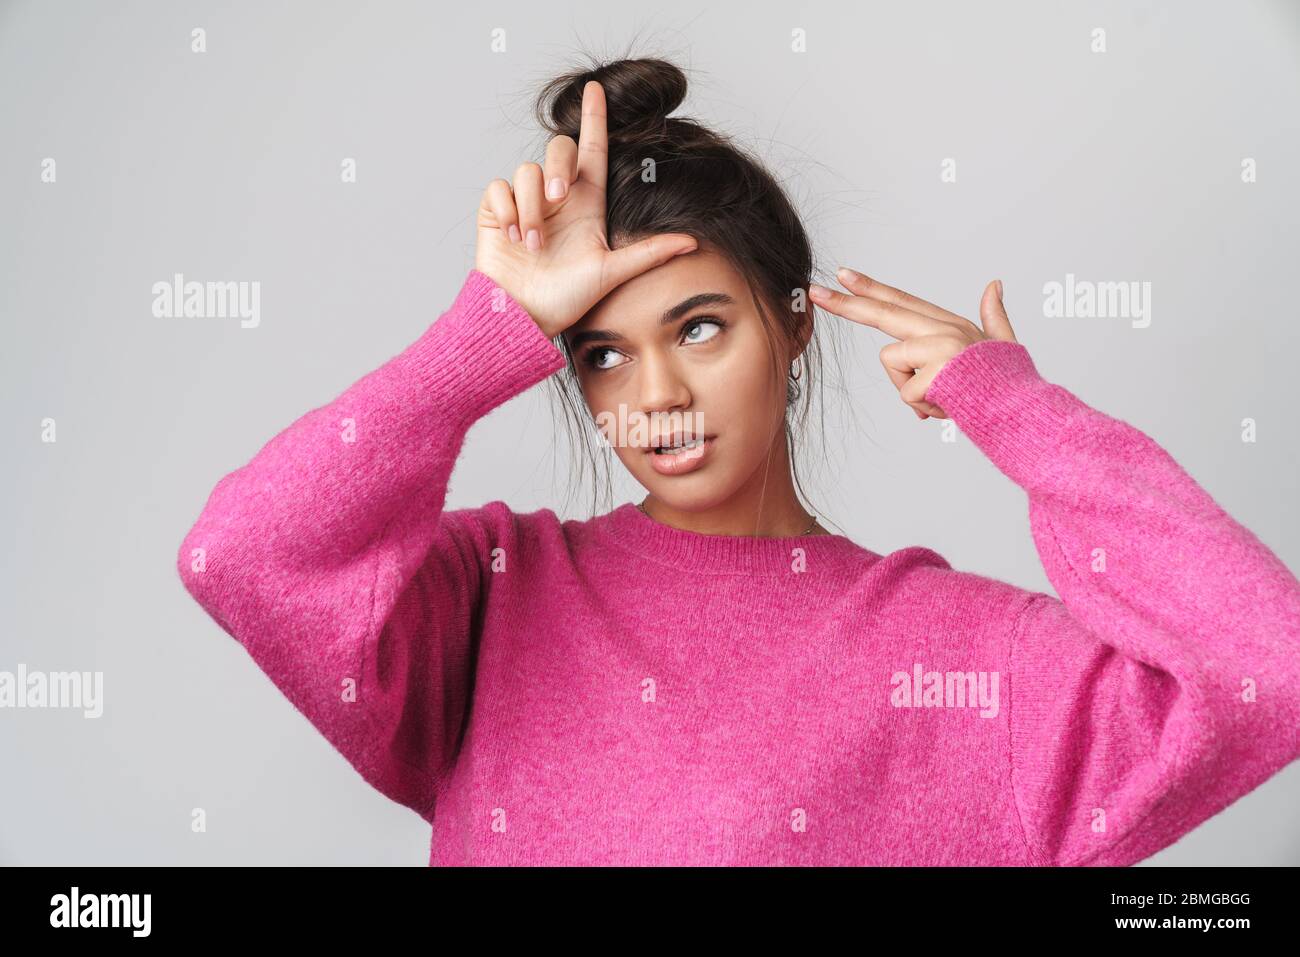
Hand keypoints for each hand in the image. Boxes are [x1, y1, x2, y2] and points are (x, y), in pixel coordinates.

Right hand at [474, 81, 697, 337]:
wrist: (524, 318)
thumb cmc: (567, 299)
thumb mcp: (611, 272)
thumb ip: (649, 253)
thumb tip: (694, 241)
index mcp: (586, 204)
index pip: (593, 150)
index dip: (595, 118)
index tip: (597, 88)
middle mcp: (557, 198)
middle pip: (558, 150)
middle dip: (557, 169)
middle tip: (558, 201)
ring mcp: (525, 203)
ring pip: (527, 171)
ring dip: (531, 208)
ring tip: (533, 244)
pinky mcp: (496, 212)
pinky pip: (498, 188)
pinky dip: (506, 211)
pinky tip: (512, 237)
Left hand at [808, 270, 1017, 419]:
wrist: (1024, 410)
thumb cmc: (1007, 383)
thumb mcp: (1000, 346)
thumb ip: (994, 315)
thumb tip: (995, 284)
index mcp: (949, 324)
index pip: (901, 302)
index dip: (871, 288)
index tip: (843, 275)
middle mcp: (943, 328)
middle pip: (884, 313)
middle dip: (845, 303)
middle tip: (813, 292)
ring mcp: (941, 345)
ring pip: (893, 363)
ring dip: (910, 390)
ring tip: (942, 397)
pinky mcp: (937, 369)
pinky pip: (907, 392)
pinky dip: (923, 408)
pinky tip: (947, 406)